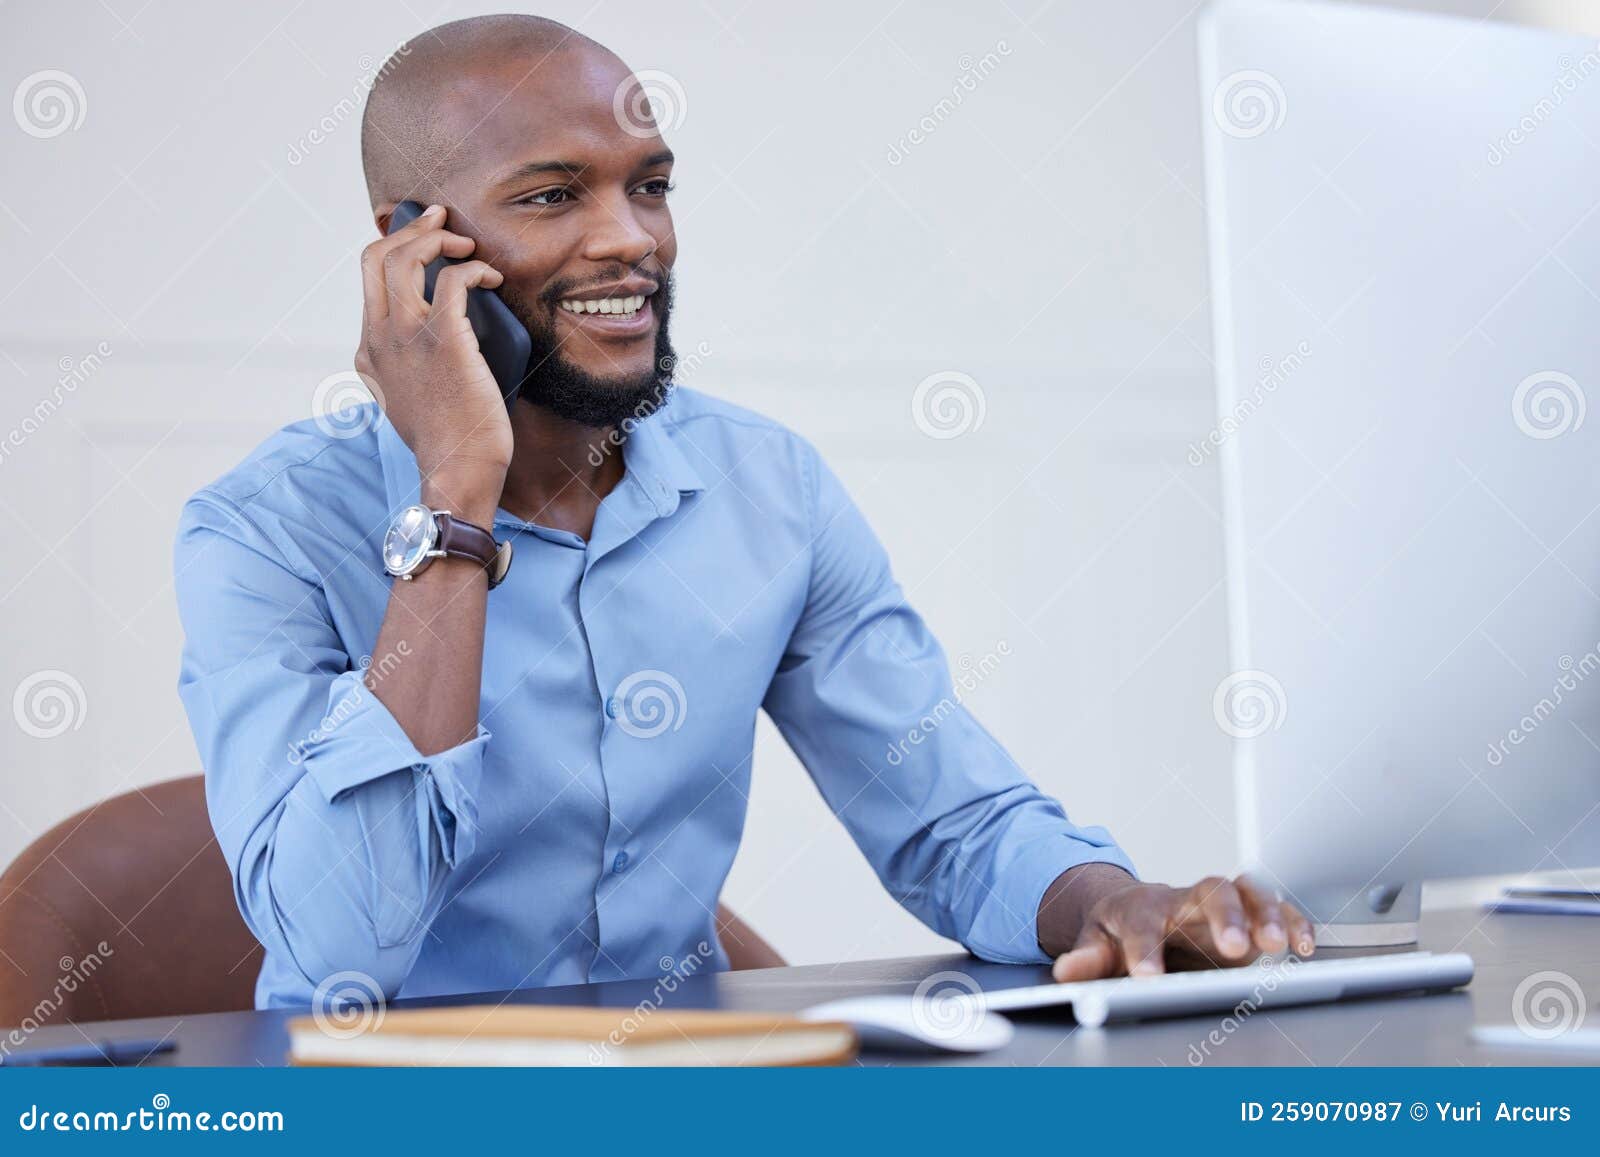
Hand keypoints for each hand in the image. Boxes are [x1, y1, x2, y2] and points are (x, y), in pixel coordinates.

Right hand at [355, 204, 510, 507]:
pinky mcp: (444, 340)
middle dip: (410, 228)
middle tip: (442, 221)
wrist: (457, 469)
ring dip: (438, 239)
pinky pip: (451, 280)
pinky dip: (472, 268)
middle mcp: (379, 338)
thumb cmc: (448, 440)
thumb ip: (411, 367)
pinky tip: (490, 277)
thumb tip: (441, 339)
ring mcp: (407, 337)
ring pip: (405, 257)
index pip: (367, 279)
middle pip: (376, 255)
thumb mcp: (411, 400)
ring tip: (466, 246)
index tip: (422, 239)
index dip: (394, 248)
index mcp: (369, 351)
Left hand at [1050, 875, 1314, 980]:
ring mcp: (1221, 906)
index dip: (1144, 950)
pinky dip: (1294, 922)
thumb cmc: (1122, 930)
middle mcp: (1186, 900)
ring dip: (1265, 915)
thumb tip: (1067, 971)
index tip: (1149, 977)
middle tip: (1234, 947)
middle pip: (1208, 891)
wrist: (1143, 911)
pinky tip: (1304, 947)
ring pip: (1248, 892)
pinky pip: (1277, 908)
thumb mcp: (1097, 944)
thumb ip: (1087, 960)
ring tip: (1276, 944)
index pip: (1142, 925)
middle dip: (1223, 917)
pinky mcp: (1250, 918)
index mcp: (1143, 908)